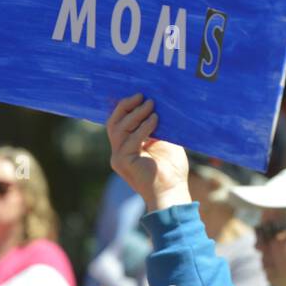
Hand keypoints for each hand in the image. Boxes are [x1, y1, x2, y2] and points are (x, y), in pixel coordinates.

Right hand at [106, 94, 189, 211]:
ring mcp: (118, 157)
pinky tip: (155, 119)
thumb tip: (159, 105)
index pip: (119, 122)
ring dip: (136, 115)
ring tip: (150, 105)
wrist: (172, 190)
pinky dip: (143, 128)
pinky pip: (130, 140)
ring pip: (119, 129)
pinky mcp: (122, 162)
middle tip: (141, 96)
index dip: (126, 107)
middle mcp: (119, 151)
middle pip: (114, 123)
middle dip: (126, 107)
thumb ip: (158, 127)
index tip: (139, 95)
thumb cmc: (171, 168)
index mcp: (127, 146)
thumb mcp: (165, 141)